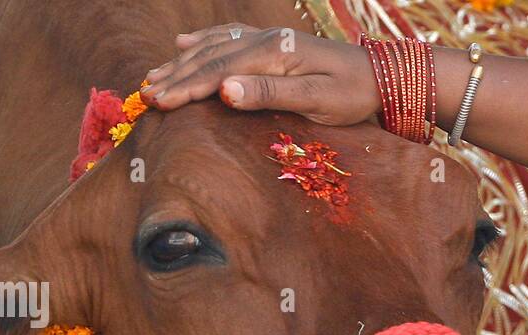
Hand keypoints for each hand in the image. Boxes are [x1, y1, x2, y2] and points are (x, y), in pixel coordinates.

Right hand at [141, 24, 380, 126]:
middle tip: (145, 95)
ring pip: (214, 47)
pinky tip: (185, 43)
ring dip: (182, 61)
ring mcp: (268, 40)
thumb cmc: (353, 95)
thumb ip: (270, 93)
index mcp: (273, 54)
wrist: (382, 76)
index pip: (219, 73)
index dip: (186, 88)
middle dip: (175, 77)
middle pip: (210, 58)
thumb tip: (225, 90)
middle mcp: (265, 41)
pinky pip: (229, 38)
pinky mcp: (273, 45)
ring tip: (154, 76)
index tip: (158, 103)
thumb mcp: (316, 99)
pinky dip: (203, 43)